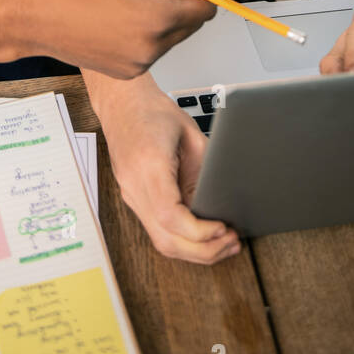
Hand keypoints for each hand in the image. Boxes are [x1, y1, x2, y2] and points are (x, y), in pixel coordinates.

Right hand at [0, 0, 218, 79]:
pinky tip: (116, 15)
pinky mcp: (126, 73)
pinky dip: (145, 31)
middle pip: (190, 23)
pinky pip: (152, 49)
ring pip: (171, 36)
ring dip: (161, 14)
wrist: (28, 19)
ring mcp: (138, 65)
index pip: (204, 8)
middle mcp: (150, 49)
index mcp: (152, 20)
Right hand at [99, 72, 241, 263]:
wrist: (122, 103)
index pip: (170, 216)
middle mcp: (134, 186)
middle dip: (203, 250)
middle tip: (230, 242)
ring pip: (161, 242)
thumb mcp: (190, 134)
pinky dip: (183, 239)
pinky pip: (158, 230)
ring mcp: (131, 195)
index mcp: (148, 166)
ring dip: (195, 251)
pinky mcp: (134, 198)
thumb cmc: (153, 111)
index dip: (200, 232)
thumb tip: (225, 201)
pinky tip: (203, 235)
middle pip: (166, 240)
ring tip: (222, 244)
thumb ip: (205, 169)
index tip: (222, 228)